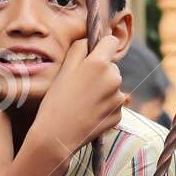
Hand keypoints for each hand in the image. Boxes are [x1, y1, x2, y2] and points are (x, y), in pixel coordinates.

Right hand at [30, 36, 128, 160]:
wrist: (57, 136)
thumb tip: (90, 39)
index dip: (102, 45)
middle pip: (112, 66)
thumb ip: (79, 49)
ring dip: (103, 89)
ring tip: (83, 101)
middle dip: (100, 71)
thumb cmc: (56, 100)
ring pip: (113, 85)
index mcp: (99, 64)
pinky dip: (104, 106)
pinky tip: (89, 112)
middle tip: (80, 84)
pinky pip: (114, 103)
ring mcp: (118, 98)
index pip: (111, 42)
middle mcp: (114, 79)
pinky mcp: (119, 114)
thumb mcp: (64, 70)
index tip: (95, 51)